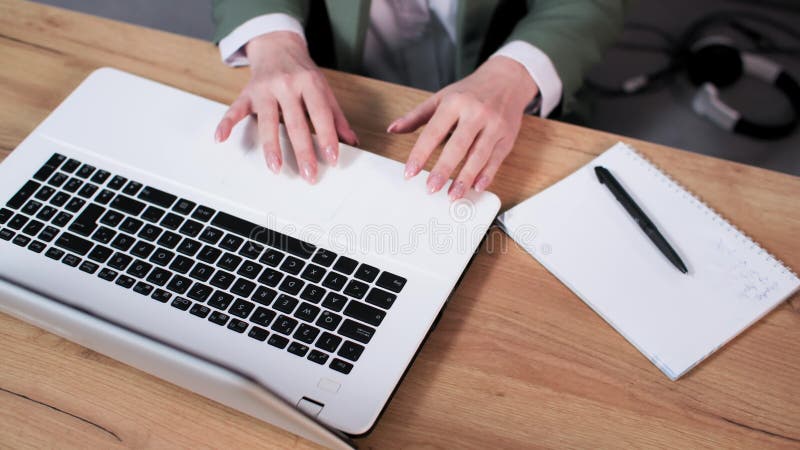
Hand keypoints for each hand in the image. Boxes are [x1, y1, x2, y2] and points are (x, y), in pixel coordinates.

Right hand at [214, 31, 358, 183]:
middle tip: (309, 174)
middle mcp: (287, 85)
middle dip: (303, 150)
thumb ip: (336, 116)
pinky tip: (221, 137)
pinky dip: (226, 122)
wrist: (277, 46)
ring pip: (267, 121)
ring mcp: (265, 89)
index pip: (320, 114)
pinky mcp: (247, 93)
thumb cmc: (302, 72)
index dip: (327, 137)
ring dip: (271, 146)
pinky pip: (235, 109)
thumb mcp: (323, 89)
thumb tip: (352, 142)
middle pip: (295, 122)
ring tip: (276, 167)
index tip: (332, 158)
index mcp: (309, 83)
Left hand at [389, 56, 537, 199]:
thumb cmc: (471, 91)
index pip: (434, 132)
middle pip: (458, 145)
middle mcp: (476, 113)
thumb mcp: (441, 97)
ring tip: (452, 195)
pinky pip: (496, 159)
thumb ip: (416, 116)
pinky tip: (476, 187)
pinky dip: (487, 175)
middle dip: (444, 169)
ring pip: (479, 155)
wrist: (508, 79)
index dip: (420, 154)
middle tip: (431, 188)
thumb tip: (392, 129)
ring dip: (465, 178)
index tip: (410, 172)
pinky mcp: (508, 137)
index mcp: (455, 102)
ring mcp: (495, 125)